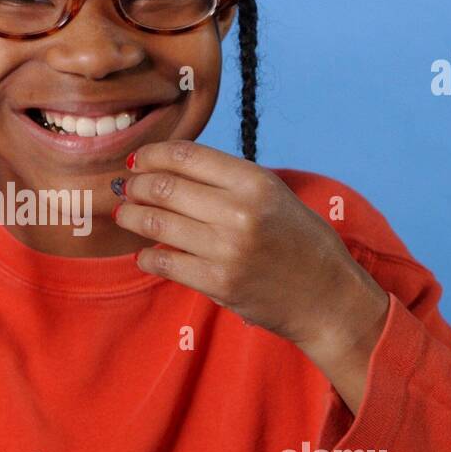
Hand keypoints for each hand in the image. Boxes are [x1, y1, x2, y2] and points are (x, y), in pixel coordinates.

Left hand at [115, 140, 388, 376]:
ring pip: (157, 223)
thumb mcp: (274, 195)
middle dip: (135, 185)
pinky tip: (145, 252)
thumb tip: (171, 166)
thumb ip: (228, 179)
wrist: (326, 297)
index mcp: (254, 181)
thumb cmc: (300, 242)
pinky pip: (164, 262)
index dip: (151, 154)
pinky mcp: (218, 282)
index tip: (136, 160)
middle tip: (124, 188)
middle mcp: (239, 211)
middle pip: (164, 187)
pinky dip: (147, 255)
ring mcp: (226, 249)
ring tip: (125, 214)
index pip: (185, 156)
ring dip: (132, 216)